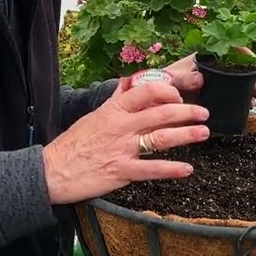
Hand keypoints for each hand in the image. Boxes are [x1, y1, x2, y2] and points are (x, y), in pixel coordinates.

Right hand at [42, 78, 209, 204]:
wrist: (52, 171)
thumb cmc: (73, 143)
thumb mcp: (94, 115)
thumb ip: (115, 101)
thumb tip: (129, 84)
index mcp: (113, 109)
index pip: (146, 90)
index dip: (168, 90)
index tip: (180, 93)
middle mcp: (121, 126)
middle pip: (161, 113)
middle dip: (187, 111)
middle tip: (203, 112)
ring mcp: (122, 149)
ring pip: (161, 138)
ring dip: (186, 134)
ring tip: (203, 132)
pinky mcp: (121, 171)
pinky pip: (152, 169)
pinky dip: (172, 169)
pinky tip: (187, 169)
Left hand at [163, 50, 255, 103]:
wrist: (153, 99)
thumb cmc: (161, 83)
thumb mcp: (171, 79)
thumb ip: (182, 79)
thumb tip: (200, 80)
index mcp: (205, 55)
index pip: (232, 48)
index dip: (247, 55)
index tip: (255, 67)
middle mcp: (213, 65)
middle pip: (240, 66)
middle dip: (252, 77)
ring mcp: (214, 80)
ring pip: (237, 81)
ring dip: (247, 90)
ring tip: (251, 103)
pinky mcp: (214, 94)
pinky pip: (231, 94)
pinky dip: (240, 99)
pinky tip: (243, 108)